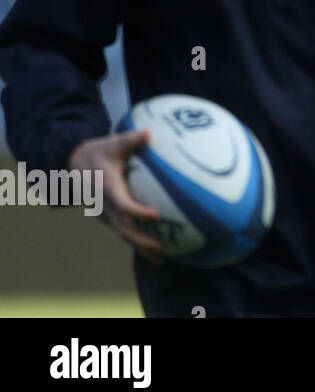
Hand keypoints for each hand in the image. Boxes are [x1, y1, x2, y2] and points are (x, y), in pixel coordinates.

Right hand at [68, 130, 164, 264]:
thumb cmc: (99, 152)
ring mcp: (106, 214)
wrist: (74, 165)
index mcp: (107, 189)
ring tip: (162, 259)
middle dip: (142, 240)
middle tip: (162, 248)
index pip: (123, 204)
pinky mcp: (109, 218)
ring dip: (141, 248)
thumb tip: (149, 132)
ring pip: (124, 235)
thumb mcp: (112, 143)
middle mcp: (105, 206)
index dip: (139, 212)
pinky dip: (138, 243)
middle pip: (124, 228)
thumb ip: (130, 139)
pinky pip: (124, 233)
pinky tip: (155, 252)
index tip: (157, 215)